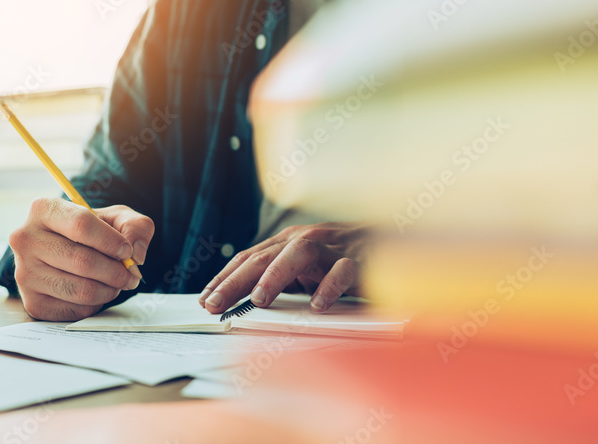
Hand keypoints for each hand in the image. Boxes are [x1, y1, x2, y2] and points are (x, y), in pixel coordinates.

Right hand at [8, 197, 153, 320]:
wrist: (67, 251)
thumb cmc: (92, 232)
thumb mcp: (117, 217)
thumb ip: (135, 227)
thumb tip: (136, 255)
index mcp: (43, 209)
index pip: (81, 225)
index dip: (112, 241)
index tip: (126, 251)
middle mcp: (25, 240)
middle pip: (82, 261)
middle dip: (116, 272)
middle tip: (130, 275)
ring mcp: (24, 273)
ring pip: (81, 290)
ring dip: (109, 290)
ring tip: (116, 283)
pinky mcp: (32, 302)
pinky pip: (75, 310)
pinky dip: (95, 305)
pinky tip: (96, 292)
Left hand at [199, 222, 370, 313]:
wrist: (391, 245)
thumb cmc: (344, 260)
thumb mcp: (306, 269)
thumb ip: (281, 279)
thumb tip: (244, 300)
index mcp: (290, 242)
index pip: (250, 257)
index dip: (225, 277)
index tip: (205, 298)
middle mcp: (308, 239)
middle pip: (265, 255)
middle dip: (237, 280)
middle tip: (217, 303)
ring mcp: (333, 248)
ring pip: (300, 253)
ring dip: (275, 275)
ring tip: (258, 298)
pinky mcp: (360, 261)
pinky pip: (343, 271)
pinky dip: (329, 286)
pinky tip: (317, 304)